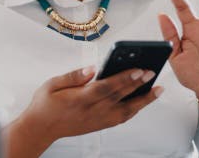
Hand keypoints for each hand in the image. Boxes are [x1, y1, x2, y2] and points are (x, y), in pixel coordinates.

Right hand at [18, 66, 163, 144]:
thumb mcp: (52, 84)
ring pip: (126, 110)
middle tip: (152, 71)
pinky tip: (143, 101)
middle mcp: (92, 111)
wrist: (41, 128)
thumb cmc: (45, 104)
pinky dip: (135, 109)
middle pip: (120, 96)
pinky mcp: (100, 125)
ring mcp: (98, 120)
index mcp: (79, 99)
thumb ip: (73, 76)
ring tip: (157, 88)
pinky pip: (122, 118)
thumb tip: (92, 68)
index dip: (123, 78)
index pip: (106, 87)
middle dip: (138, 84)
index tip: (138, 69)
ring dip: (144, 100)